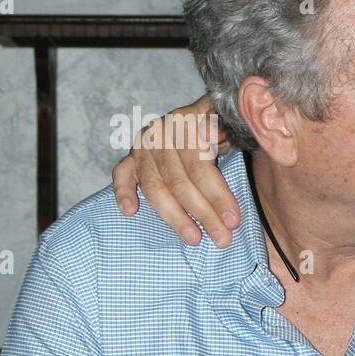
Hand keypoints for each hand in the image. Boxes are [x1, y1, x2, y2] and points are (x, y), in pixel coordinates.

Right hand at [111, 93, 239, 247]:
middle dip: (203, 214)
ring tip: (193, 239)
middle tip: (222, 239)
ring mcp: (143, 146)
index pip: (200, 166)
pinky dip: (123, 192)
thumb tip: (209, 132)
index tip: (233, 221)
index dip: (217, 195)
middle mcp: (161, 133)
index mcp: (187, 123)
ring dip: (173, 216)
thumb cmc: (223, 126)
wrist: (204, 116)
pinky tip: (129, 211)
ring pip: (155, 186)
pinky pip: (122, 174)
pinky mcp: (131, 157)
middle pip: (180, 181)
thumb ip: (226, 124)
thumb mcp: (231, 121)